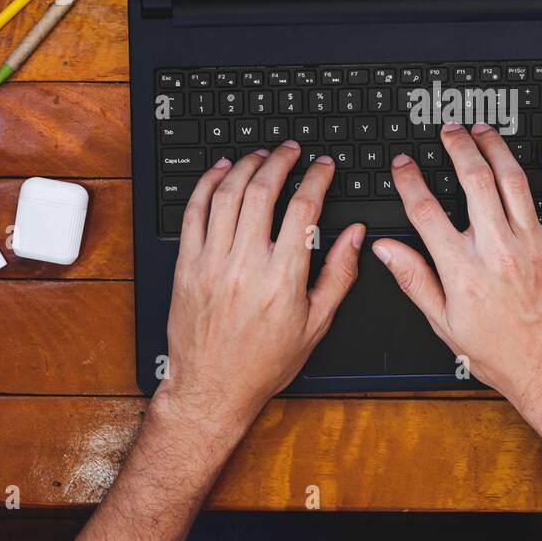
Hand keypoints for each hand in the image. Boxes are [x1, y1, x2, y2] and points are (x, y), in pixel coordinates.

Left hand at [156, 142, 363, 439]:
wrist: (212, 389)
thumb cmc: (263, 363)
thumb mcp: (315, 324)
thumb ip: (339, 274)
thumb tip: (355, 236)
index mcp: (283, 279)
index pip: (304, 209)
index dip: (317, 178)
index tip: (323, 166)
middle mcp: (246, 265)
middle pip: (263, 191)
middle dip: (280, 161)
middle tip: (291, 151)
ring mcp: (212, 263)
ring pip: (227, 195)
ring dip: (245, 166)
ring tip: (260, 155)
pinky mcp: (186, 266)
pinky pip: (194, 213)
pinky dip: (207, 185)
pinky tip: (220, 172)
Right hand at [371, 122, 541, 419]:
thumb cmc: (503, 355)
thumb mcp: (446, 325)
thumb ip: (415, 280)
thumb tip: (386, 250)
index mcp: (463, 271)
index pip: (426, 211)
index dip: (410, 181)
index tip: (403, 164)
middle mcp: (498, 251)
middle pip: (472, 181)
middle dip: (457, 147)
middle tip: (449, 131)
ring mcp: (534, 244)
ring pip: (512, 179)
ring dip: (495, 147)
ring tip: (483, 131)